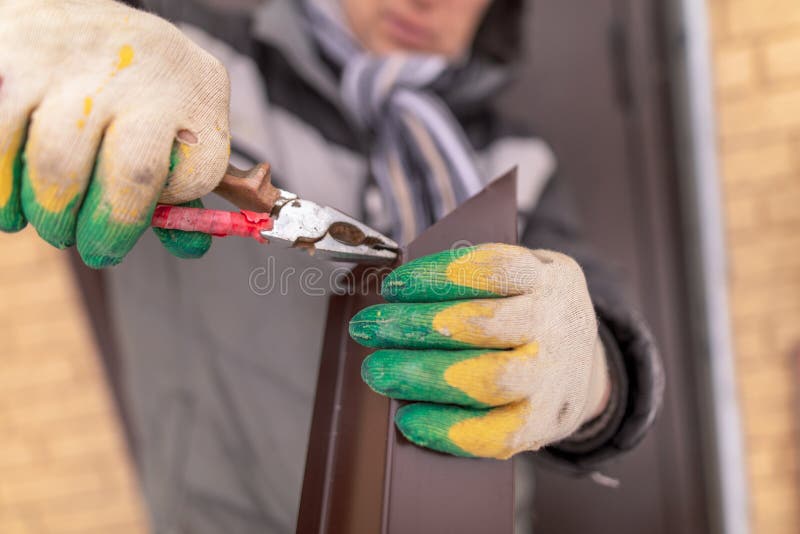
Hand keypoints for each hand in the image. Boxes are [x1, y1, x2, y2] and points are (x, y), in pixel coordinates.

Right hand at [0, 0, 230, 266]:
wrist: (68, 10)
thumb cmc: (127, 89)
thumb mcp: (171, 123)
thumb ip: (179, 187)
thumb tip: (192, 249)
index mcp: (198, 90)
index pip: (197, 175)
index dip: (161, 211)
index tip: (134, 226)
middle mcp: (148, 69)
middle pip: (134, 176)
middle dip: (107, 228)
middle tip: (87, 246)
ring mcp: (81, 61)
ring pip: (61, 166)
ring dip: (50, 213)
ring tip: (46, 223)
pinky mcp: (16, 56)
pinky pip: (2, 142)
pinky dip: (1, 189)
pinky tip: (8, 206)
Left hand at [349, 244, 609, 458]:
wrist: (583, 366)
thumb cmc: (527, 314)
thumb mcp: (517, 279)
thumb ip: (470, 279)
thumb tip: (396, 296)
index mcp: (547, 277)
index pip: (494, 268)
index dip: (438, 276)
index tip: (393, 286)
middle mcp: (556, 325)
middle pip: (482, 323)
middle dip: (415, 326)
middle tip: (367, 328)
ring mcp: (553, 377)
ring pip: (488, 379)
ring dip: (422, 374)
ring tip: (377, 371)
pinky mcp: (543, 423)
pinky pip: (494, 433)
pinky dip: (445, 429)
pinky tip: (408, 418)